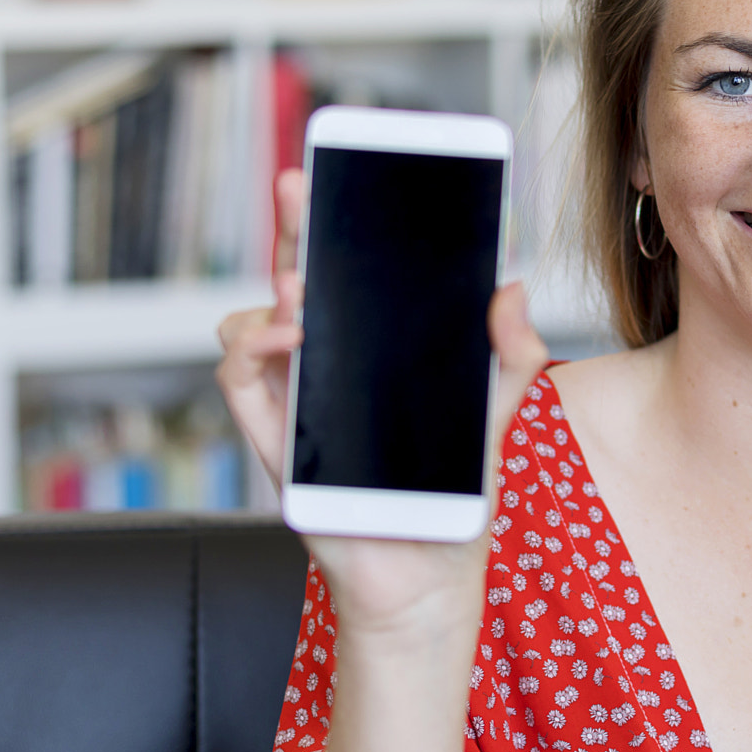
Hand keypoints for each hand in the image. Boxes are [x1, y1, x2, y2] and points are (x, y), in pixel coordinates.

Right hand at [216, 166, 549, 618]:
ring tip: (303, 289)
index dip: (337, 224)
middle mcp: (323, 367)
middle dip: (294, 226)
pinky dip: (253, 350)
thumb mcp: (493, 415)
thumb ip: (508, 356)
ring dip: (272, 294)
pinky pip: (239, 381)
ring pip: (252, 323)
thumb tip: (511, 288)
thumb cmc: (453, 499)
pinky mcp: (273, 439)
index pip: (347, 273)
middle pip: (295, 279)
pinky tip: (287, 338)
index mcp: (370, 352)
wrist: (429, 578)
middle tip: (299, 184)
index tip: (343, 174)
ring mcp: (293, 401)